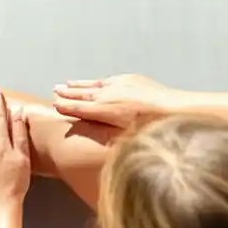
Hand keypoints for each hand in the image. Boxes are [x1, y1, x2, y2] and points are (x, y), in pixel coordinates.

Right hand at [52, 73, 172, 126]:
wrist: (173, 107)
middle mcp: (108, 96)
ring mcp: (118, 85)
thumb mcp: (127, 137)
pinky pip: (107, 80)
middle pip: (82, 94)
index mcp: (105, 111)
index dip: (66, 106)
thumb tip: (101, 146)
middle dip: (67, 93)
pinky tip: (94, 83)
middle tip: (55, 90)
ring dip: (79, 84)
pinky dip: (97, 82)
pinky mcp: (130, 80)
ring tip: (66, 83)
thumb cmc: (152, 128)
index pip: (79, 108)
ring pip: (93, 85)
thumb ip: (110, 137)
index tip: (54, 105)